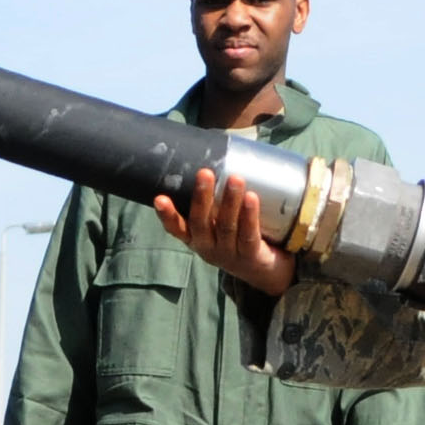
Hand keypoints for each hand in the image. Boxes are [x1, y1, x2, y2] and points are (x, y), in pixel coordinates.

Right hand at [151, 168, 294, 293]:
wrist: (265, 272)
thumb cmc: (238, 237)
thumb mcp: (220, 223)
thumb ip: (216, 198)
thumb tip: (218, 152)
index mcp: (196, 239)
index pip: (176, 228)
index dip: (167, 215)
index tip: (159, 198)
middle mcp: (208, 247)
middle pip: (201, 223)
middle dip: (201, 198)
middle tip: (205, 172)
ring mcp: (229, 254)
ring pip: (226, 226)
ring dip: (229, 201)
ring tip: (235, 178)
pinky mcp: (251, 256)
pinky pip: (249, 234)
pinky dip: (249, 215)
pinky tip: (251, 198)